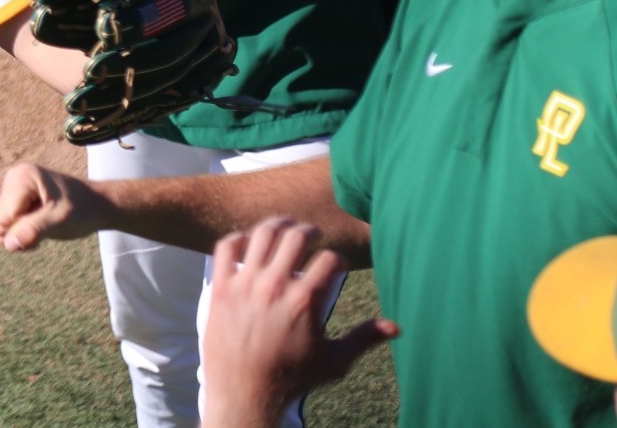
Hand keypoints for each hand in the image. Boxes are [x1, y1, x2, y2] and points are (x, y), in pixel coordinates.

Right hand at [0, 161, 108, 252]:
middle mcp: (14, 176)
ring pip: (4, 223)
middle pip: (1, 220)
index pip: (4, 218)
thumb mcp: (59, 222)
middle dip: (22, 231)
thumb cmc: (81, 211)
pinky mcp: (16, 194)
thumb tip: (8, 244)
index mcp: (22, 176)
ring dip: (24, 231)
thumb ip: (33, 231)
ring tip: (47, 223)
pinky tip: (42, 221)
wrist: (97, 205)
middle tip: (48, 226)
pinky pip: (9, 221)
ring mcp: (14, 184)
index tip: (48, 225)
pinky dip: (25, 227)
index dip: (23, 231)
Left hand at [201, 217, 398, 427]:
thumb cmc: (291, 377)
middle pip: (296, 236)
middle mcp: (274, 287)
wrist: (244, 391)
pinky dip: (239, 237)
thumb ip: (363, 339)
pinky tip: (249, 242)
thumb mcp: (333, 361)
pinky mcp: (220, 287)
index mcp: (304, 302)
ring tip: (285, 227)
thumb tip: (395, 327)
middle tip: (312, 236)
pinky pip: (226, 247)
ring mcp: (245, 285)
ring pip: (262, 234)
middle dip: (309, 232)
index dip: (338, 260)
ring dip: (277, 225)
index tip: (336, 267)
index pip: (330, 260)